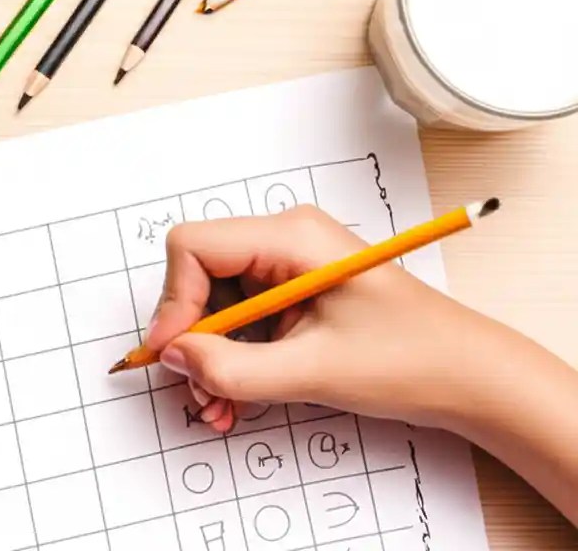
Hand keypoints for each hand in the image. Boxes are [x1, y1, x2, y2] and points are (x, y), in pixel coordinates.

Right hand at [143, 206, 518, 433]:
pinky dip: (230, 359)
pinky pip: (238, 321)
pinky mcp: (290, 293)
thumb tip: (173, 355)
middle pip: (198, 277)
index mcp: (291, 237)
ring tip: (221, 405)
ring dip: (209, 358)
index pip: (194, 247)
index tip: (174, 354)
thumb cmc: (410, 360)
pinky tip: (235, 398)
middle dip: (192, 339)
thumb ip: (234, 368)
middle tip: (202, 391)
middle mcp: (283, 240)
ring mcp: (286, 266)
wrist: (468, 376)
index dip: (174, 301)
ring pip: (213, 304)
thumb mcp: (314, 371)